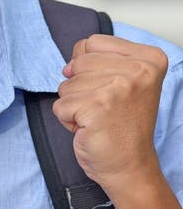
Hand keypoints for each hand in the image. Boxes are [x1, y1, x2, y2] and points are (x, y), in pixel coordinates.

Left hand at [52, 35, 167, 195]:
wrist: (129, 166)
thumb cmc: (123, 127)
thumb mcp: (121, 82)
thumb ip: (97, 61)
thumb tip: (68, 65)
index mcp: (149, 58)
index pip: (92, 43)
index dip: (88, 68)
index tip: (108, 90)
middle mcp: (139, 70)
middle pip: (78, 63)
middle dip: (80, 89)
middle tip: (103, 109)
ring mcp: (118, 87)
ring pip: (66, 85)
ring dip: (74, 106)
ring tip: (97, 119)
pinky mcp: (97, 107)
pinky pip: (60, 105)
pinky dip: (67, 120)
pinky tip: (89, 128)